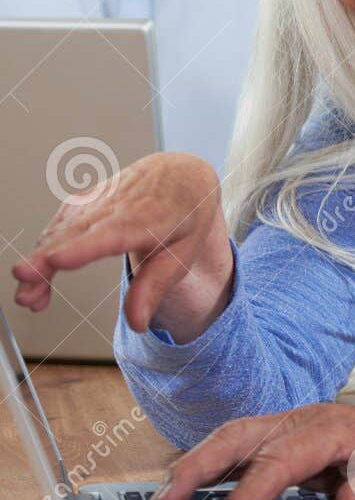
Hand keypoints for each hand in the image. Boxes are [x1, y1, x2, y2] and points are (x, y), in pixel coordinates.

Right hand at [12, 152, 231, 336]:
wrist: (179, 176)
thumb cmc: (184, 216)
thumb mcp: (183, 253)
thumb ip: (156, 287)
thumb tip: (138, 323)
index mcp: (147, 217)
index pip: (111, 233)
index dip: (82, 247)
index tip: (57, 261)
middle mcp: (115, 205)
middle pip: (74, 234)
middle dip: (44, 260)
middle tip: (24, 288)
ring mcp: (95, 201)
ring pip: (59, 231)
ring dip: (38, 263)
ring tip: (28, 297)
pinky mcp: (82, 202)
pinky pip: (58, 226)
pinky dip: (43, 251)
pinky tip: (35, 277)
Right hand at [149, 403, 354, 499]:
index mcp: (331, 430)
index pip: (274, 465)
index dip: (244, 499)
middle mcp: (307, 421)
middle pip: (239, 437)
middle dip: (196, 468)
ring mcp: (298, 427)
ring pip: (236, 439)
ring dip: (198, 465)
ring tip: (165, 499)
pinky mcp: (296, 440)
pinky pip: (248, 449)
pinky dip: (217, 465)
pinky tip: (197, 490)